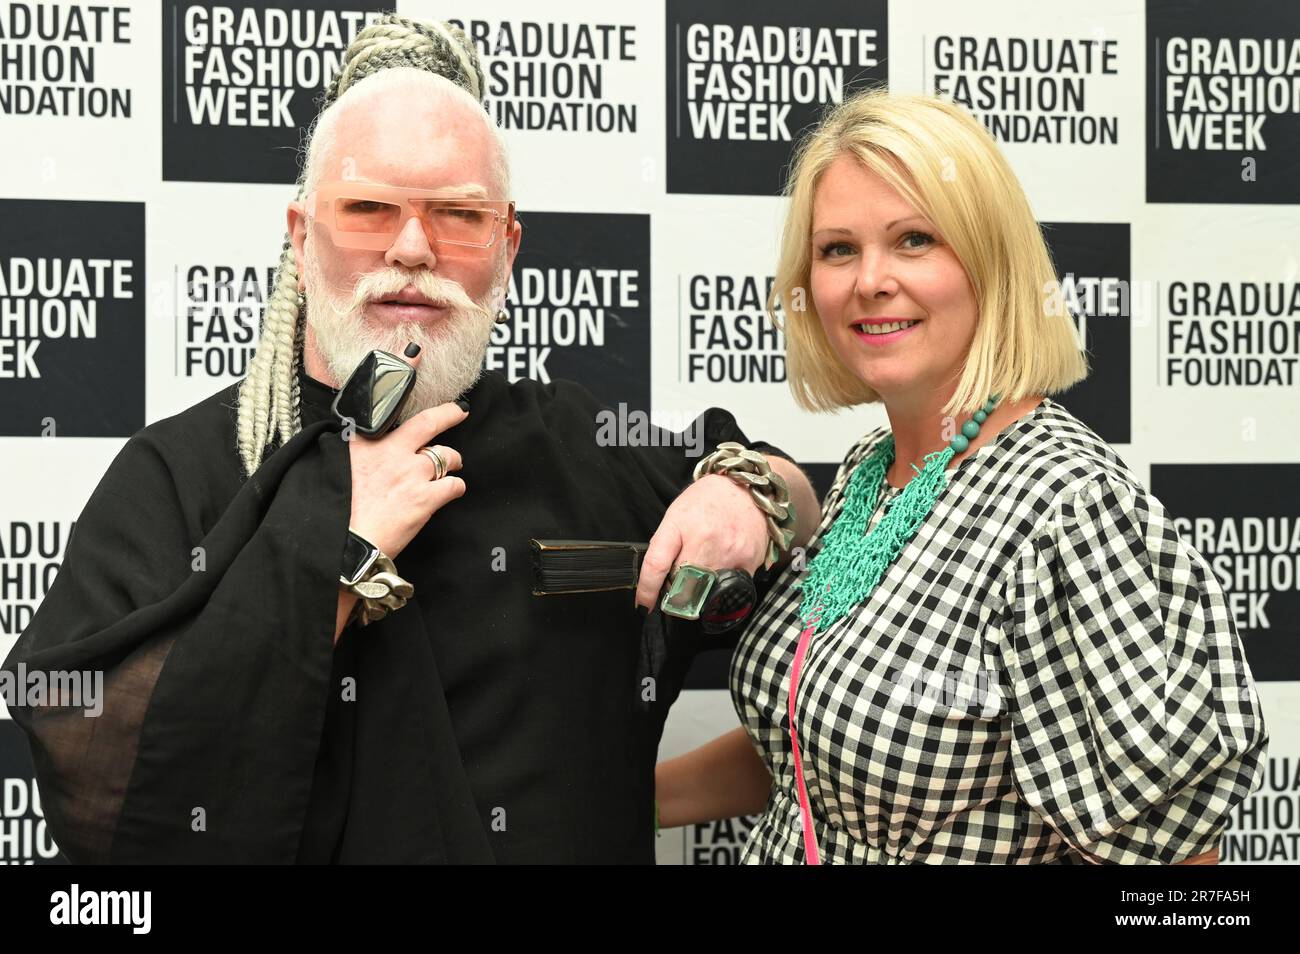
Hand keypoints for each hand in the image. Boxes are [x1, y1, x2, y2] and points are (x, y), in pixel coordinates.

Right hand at [345, 347, 466, 559]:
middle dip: (449, 414)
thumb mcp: (331, 471)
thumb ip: (351, 454)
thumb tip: (356, 449)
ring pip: (446, 456)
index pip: (384, 404)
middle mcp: (390, 452)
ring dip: (451, 461)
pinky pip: (454, 485)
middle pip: (430, 422)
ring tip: (450, 467)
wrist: (341, 546)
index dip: (403, 376)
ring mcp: (410, 473)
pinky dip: (455, 488)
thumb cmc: (333, 515)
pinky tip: (450, 493)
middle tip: (459, 412)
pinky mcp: (425, 498)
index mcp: (364, 444)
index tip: (415, 355)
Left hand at [634, 474, 768, 610]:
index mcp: (679, 525)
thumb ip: (665, 546)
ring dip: (701, 587)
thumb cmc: (706, 500)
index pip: (656, 565)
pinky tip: (725, 561)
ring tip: (707, 563)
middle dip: (677, 589)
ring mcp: (728, 552)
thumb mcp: (676, 515)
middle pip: (682, 585)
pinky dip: (723, 582)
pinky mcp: (748, 562)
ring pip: (706, 590)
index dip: (647, 591)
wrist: (745, 488)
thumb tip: (659, 581)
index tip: (643, 606)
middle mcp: (704, 539)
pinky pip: (729, 587)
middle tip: (683, 577)